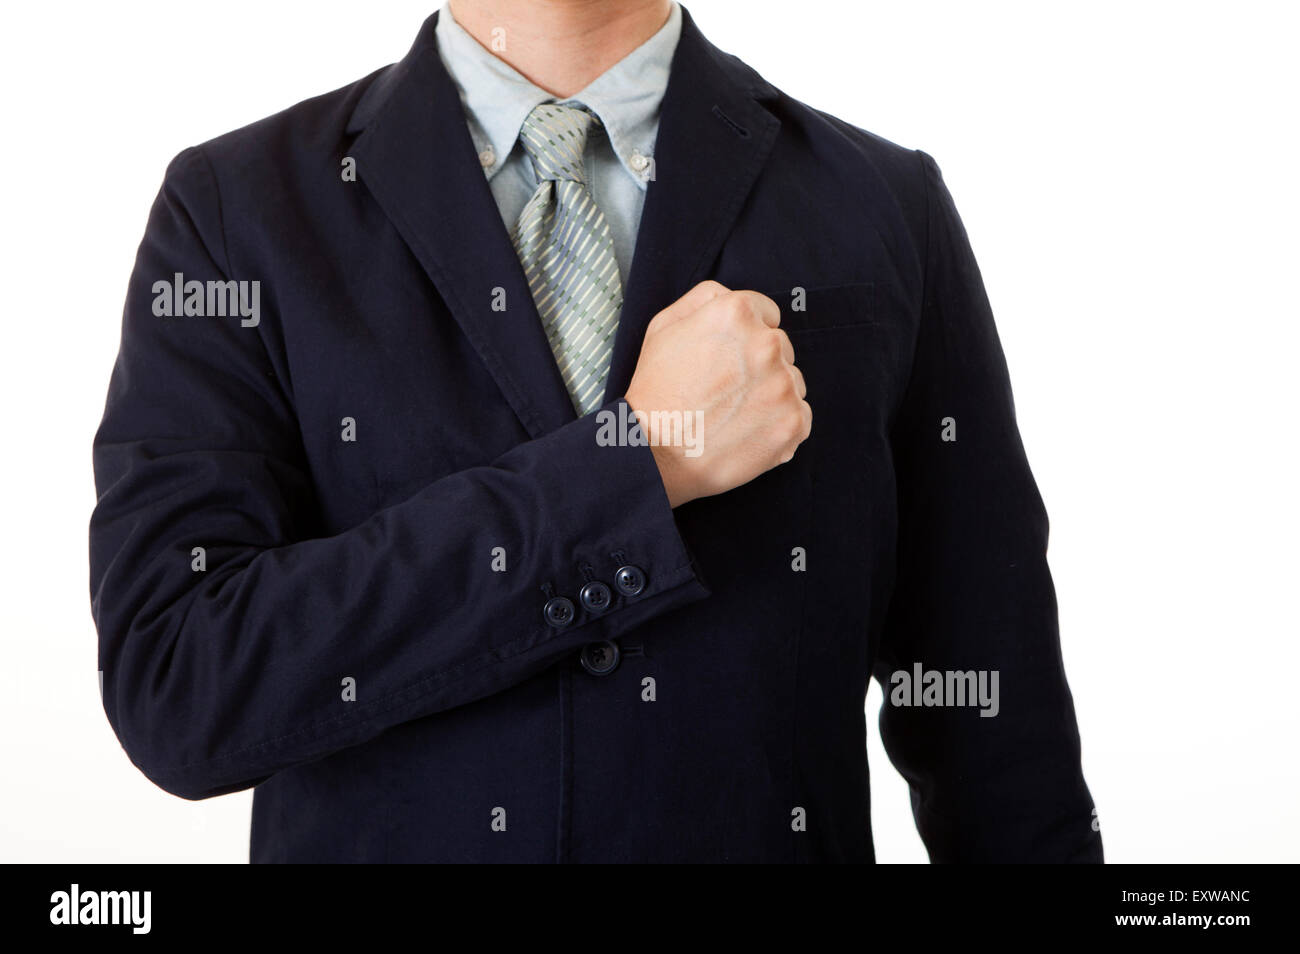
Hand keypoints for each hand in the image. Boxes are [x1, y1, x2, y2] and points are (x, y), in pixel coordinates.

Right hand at [624, 280, 810, 507]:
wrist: (653, 453)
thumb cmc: (655, 392)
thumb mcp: (663, 326)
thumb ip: (704, 299)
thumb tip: (731, 296)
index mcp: (737, 314)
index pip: (767, 314)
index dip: (745, 338)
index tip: (729, 359)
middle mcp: (767, 344)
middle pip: (781, 349)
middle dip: (759, 366)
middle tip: (726, 390)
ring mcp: (783, 386)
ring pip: (791, 383)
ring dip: (771, 395)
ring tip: (734, 414)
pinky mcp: (793, 423)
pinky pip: (800, 416)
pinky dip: (779, 425)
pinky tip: (747, 431)